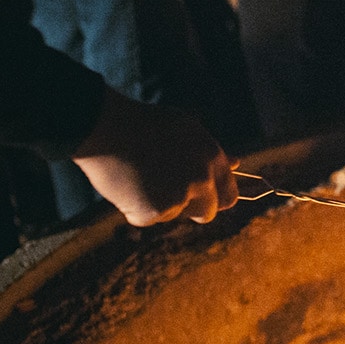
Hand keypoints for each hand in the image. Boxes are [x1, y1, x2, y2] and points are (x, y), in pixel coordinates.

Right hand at [72, 89, 238, 225]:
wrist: (106, 127)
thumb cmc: (143, 124)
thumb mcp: (186, 129)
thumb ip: (211, 151)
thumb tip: (238, 164)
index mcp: (212, 158)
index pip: (229, 192)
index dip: (215, 197)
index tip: (204, 198)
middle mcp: (202, 180)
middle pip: (207, 212)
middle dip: (192, 209)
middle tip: (168, 195)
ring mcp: (180, 197)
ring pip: (173, 215)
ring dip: (159, 205)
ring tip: (138, 177)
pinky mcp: (155, 211)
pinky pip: (146, 219)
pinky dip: (134, 209)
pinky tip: (125, 185)